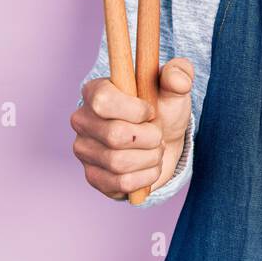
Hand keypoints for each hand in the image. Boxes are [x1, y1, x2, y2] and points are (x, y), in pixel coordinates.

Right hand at [72, 57, 193, 200]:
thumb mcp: (173, 90)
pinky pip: (121, 183)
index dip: (135, 110)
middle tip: (158, 134)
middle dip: (150, 138)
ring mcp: (84, 150)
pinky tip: (150, 167)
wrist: (163, 142)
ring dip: (150, 158)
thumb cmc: (162, 111)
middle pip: (115, 135)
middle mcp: (82, 120)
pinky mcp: (93, 177)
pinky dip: (146, 177)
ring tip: (156, 151)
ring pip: (119, 162)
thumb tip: (178, 78)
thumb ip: (179, 76)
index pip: (103, 101)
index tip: (151, 111)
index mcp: (95, 91)